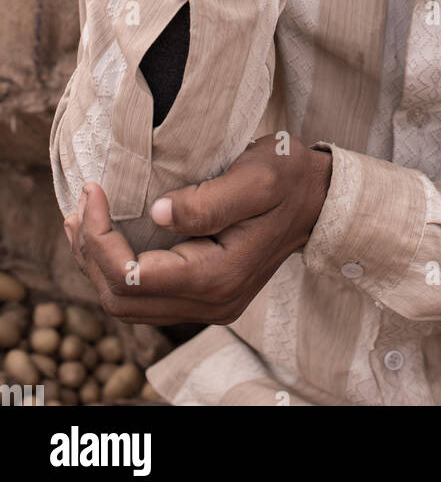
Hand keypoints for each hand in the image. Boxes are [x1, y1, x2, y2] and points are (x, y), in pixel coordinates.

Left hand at [62, 135, 332, 325]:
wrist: (318, 198)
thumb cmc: (288, 177)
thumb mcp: (257, 176)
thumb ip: (208, 200)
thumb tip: (157, 212)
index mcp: (217, 276)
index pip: (132, 276)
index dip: (99, 238)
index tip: (95, 191)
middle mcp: (211, 302)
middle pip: (121, 300)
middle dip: (89, 254)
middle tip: (80, 206)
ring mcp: (208, 304)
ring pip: (128, 305)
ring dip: (97, 264)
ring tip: (83, 220)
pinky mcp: (206, 295)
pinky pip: (145, 298)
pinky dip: (117, 269)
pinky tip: (110, 236)